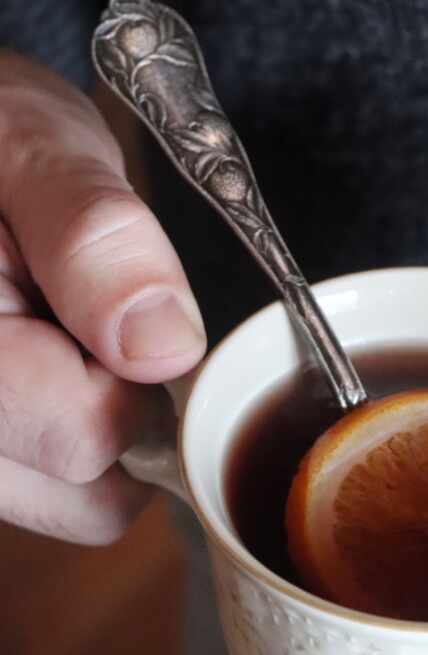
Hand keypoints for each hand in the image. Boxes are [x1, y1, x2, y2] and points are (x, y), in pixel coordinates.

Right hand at [0, 50, 205, 542]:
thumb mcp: (39, 149)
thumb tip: (161, 348)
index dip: (130, 367)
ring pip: (74, 504)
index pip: (85, 434)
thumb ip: (94, 239)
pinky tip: (44, 356)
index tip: (108, 294)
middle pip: (83, 492)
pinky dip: (69, 434)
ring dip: (95, 422)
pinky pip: (53, 492)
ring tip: (55, 326)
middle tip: (79, 306)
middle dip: (115, 400)